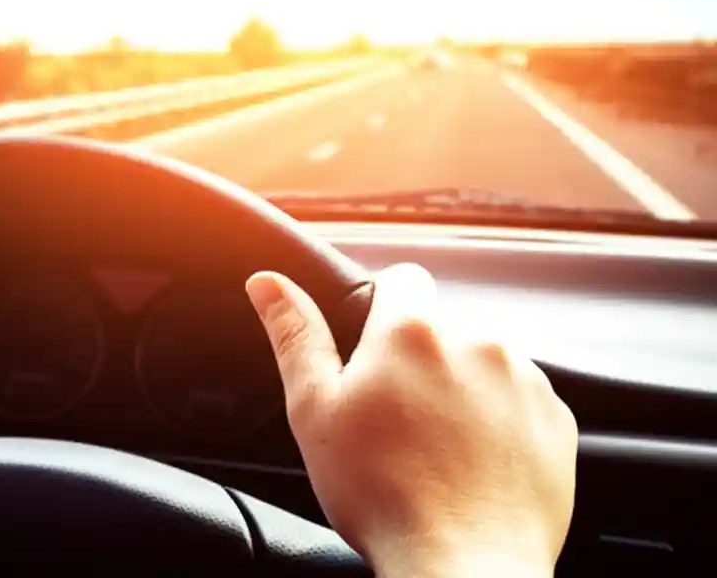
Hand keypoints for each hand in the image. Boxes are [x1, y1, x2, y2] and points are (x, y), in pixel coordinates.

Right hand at [246, 265, 576, 577]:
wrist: (464, 566)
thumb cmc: (381, 494)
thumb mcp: (315, 412)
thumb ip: (294, 337)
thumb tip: (268, 283)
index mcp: (413, 332)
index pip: (402, 278)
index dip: (382, 309)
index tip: (372, 353)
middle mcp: (479, 341)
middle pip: (443, 328)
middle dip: (421, 361)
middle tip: (395, 421)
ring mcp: (527, 381)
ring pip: (484, 364)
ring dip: (463, 389)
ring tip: (436, 449)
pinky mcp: (558, 421)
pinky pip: (522, 403)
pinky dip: (500, 423)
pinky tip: (473, 464)